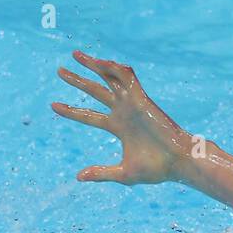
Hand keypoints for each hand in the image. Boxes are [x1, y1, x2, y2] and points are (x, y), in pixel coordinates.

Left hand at [52, 50, 193, 183]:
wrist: (179, 162)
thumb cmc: (157, 169)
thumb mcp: (123, 174)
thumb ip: (101, 173)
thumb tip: (78, 177)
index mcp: (119, 127)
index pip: (90, 116)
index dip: (71, 111)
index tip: (53, 106)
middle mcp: (124, 111)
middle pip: (96, 91)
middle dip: (78, 80)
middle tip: (59, 71)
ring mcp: (133, 103)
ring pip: (109, 78)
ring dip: (93, 65)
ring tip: (76, 55)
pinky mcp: (143, 98)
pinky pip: (127, 77)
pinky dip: (113, 67)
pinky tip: (100, 62)